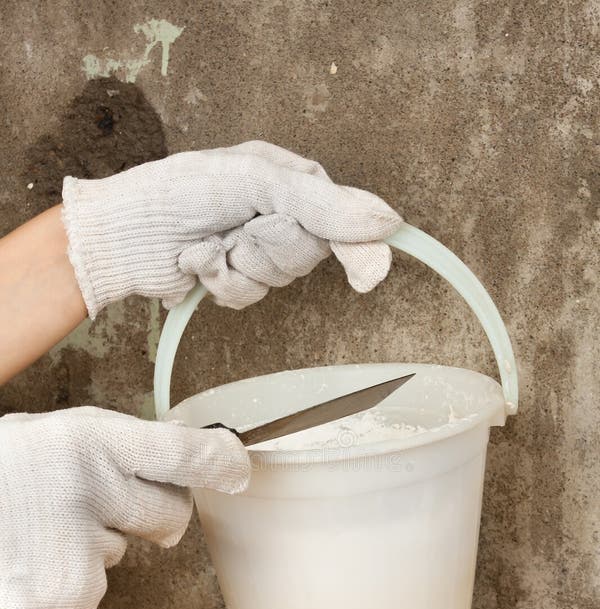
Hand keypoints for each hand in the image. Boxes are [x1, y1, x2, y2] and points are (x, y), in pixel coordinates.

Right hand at [0, 408, 248, 608]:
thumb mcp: (49, 438)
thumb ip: (114, 448)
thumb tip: (188, 452)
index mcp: (90, 438)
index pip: (182, 450)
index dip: (219, 461)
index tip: (238, 469)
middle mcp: (92, 487)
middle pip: (173, 516)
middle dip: (149, 515)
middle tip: (97, 506)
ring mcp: (78, 546)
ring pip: (123, 557)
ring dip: (92, 551)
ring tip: (37, 533)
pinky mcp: (64, 598)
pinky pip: (89, 598)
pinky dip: (63, 590)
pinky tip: (26, 565)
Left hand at [62, 141, 401, 316]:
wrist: (123, 234)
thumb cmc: (180, 192)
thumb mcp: (257, 183)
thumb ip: (322, 204)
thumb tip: (388, 223)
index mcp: (290, 179)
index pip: (344, 217)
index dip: (356, 247)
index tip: (367, 276)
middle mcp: (278, 214)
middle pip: (309, 253)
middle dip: (272, 247)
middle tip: (239, 228)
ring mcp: (255, 250)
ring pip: (278, 280)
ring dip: (240, 266)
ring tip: (211, 241)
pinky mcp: (233, 280)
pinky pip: (249, 298)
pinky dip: (221, 284)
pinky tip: (199, 264)